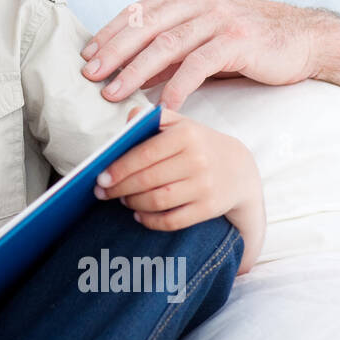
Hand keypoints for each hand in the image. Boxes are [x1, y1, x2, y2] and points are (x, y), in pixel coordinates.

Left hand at [80, 0, 318, 109]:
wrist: (305, 38)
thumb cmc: (249, 42)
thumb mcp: (204, 39)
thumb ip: (170, 51)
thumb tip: (129, 74)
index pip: (138, 12)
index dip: (110, 33)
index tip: (86, 56)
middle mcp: (199, 1)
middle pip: (145, 26)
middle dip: (113, 51)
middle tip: (90, 75)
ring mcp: (219, 19)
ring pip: (167, 44)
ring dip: (136, 71)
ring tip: (114, 93)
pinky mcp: (238, 41)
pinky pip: (199, 65)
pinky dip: (178, 86)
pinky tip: (163, 105)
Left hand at [94, 110, 263, 269]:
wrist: (239, 170)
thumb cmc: (198, 144)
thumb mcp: (181, 124)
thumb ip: (153, 118)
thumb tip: (129, 119)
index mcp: (186, 135)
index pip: (144, 153)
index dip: (119, 168)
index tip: (100, 177)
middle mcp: (197, 160)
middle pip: (147, 180)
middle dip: (119, 188)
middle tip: (103, 192)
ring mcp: (205, 186)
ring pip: (157, 201)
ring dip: (133, 203)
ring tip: (123, 199)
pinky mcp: (209, 208)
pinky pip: (172, 221)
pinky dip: (151, 221)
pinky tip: (140, 215)